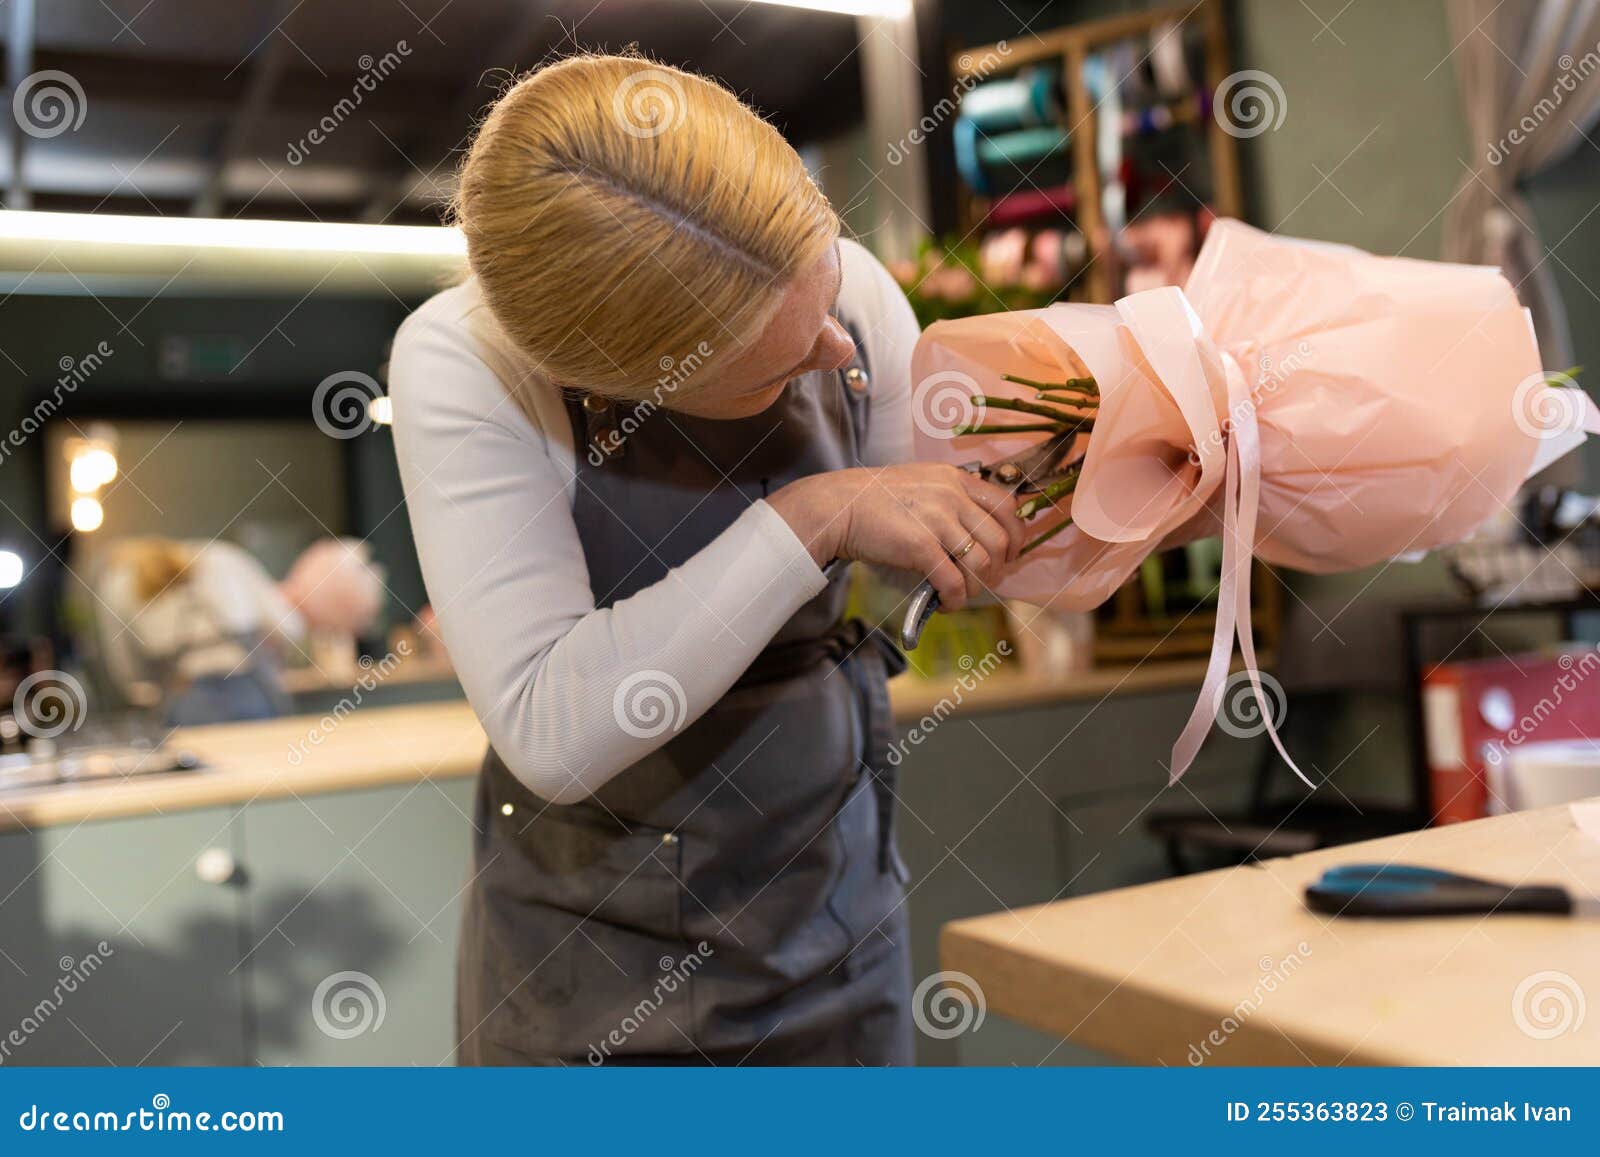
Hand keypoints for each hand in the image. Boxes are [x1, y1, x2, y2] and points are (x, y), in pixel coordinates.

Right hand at [767, 464, 1025, 609]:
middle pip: (1000, 539)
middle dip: (999, 568)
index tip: (1010, 554)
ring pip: (981, 564)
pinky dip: (954, 600)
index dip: (1016, 535)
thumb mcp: (921, 482)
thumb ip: (951, 497)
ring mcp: (938, 520)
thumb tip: (975, 532)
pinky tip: (945, 605)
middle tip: (985, 583)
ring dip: (976, 588)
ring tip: (961, 596)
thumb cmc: (875, 499)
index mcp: (955, 479)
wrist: (838, 507)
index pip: (1007, 506)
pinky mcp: (921, 546)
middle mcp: (952, 496)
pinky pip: (953, 582)